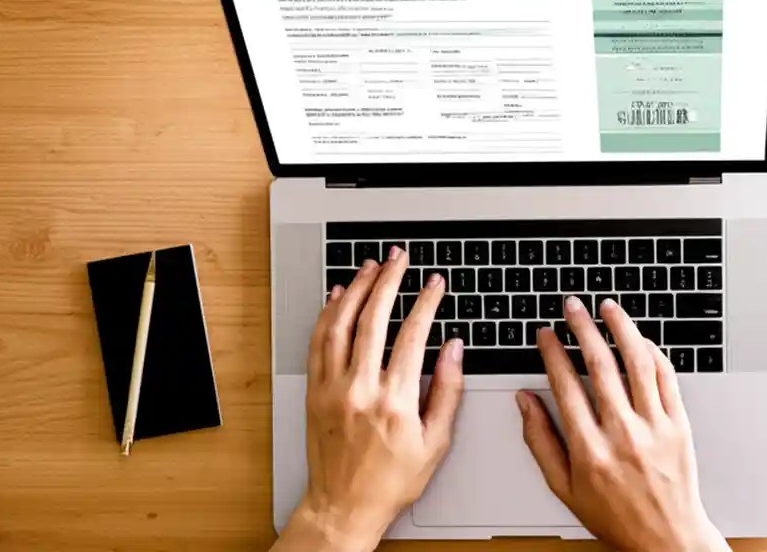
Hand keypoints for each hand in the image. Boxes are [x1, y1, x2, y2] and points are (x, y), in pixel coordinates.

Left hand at [272, 248, 464, 551]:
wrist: (344, 506)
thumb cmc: (391, 481)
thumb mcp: (435, 442)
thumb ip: (447, 391)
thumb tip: (453, 350)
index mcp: (394, 401)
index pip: (412, 335)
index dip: (426, 302)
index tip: (434, 284)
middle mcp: (360, 389)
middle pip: (373, 319)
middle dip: (388, 281)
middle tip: (399, 259)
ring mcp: (332, 388)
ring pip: (341, 324)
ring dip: (355, 290)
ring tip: (370, 267)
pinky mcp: (314, 392)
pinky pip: (318, 343)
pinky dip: (327, 315)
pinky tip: (337, 297)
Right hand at [517, 296, 728, 551]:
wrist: (667, 538)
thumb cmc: (616, 516)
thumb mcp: (564, 488)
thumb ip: (541, 441)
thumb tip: (525, 401)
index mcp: (590, 450)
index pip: (566, 385)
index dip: (553, 353)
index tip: (546, 334)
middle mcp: (623, 433)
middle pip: (600, 365)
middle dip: (582, 328)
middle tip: (572, 307)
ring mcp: (655, 426)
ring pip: (637, 362)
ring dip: (621, 328)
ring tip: (607, 308)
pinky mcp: (680, 424)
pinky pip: (666, 378)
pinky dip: (652, 352)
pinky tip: (639, 339)